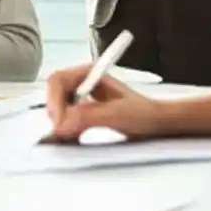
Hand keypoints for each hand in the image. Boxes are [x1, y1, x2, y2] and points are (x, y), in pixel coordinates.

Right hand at [43, 64, 166, 141]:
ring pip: (57, 108)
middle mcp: (83, 82)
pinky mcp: (82, 113)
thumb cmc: (144, 113)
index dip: (55, 102)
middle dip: (55, 114)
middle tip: (60, 134)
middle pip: (54, 94)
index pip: (58, 81)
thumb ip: (89, 117)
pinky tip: (74, 137)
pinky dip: (65, 130)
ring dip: (59, 123)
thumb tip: (62, 124)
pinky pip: (64, 120)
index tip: (59, 124)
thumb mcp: (117, 114)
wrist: (157, 123)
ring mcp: (81, 97)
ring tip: (71, 136)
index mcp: (89, 72)